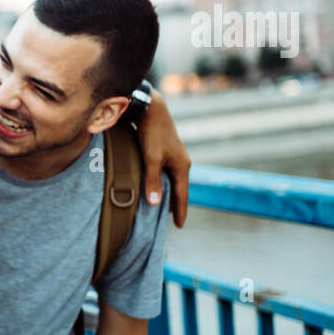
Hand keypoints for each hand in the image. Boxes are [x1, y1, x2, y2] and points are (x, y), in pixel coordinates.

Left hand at [137, 89, 190, 226]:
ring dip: (169, 193)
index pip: (182, 195)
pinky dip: (163, 182)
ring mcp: (174, 155)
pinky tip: (156, 184)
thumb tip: (155, 203)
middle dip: (176, 204)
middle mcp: (181, 162)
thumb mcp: (151, 159)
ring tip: (164, 206)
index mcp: (182, 166)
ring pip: (173, 180)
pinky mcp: (165, 150)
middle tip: (173, 220)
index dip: (180, 211)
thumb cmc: (151, 133)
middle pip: (179, 188)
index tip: (180, 226)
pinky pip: (167, 172)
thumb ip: (152, 181)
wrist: (151, 108)